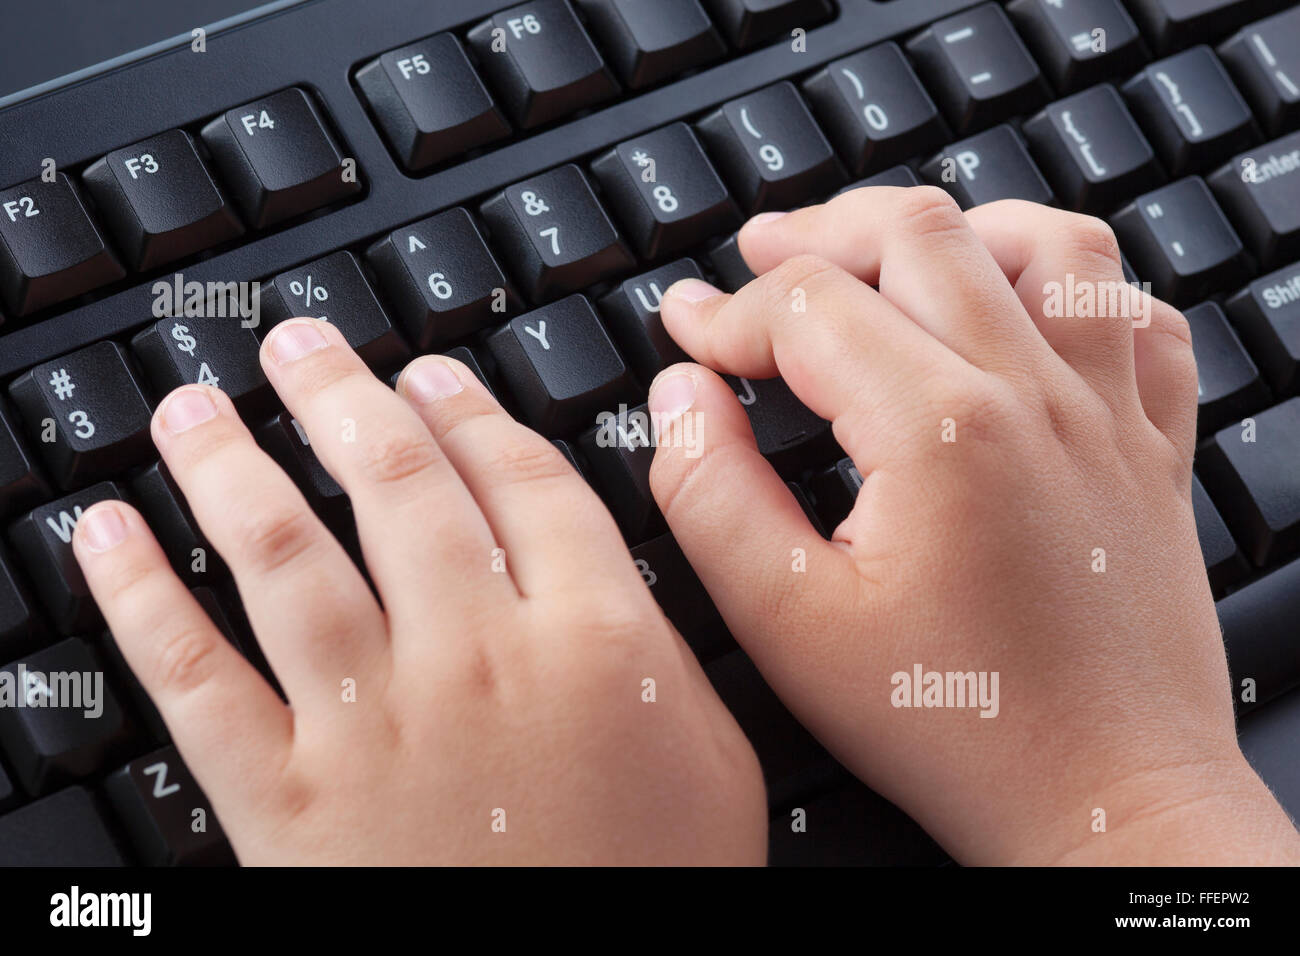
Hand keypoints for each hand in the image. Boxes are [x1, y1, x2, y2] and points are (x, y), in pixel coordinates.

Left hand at [73, 319, 766, 864]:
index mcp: (592, 638)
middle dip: (340, 397)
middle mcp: (475, 657)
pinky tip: (112, 536)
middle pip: (396, 485)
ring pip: (285, 553)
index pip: (522, 482)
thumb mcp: (710, 755)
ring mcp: (374, 724)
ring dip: (232, 464)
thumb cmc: (652, 890)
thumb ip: (656, 645)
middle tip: (298, 347)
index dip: (469, 413)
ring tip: (197, 407)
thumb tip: (599, 565)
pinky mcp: (288, 801)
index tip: (429, 376)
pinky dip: (141, 598)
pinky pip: (197, 678)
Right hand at [646, 188, 1299, 864]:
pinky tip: (1025, 312)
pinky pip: (1139, 321)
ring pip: (1048, 244)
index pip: (810, 307)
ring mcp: (1108, 415)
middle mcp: (1034, 397)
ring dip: (954, 229)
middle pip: (920, 233)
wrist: (1102, 798)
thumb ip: (711, 494)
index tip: (688, 329)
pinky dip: (1078, 289)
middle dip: (820, 231)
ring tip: (889, 252)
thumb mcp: (787, 623)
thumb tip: (681, 397)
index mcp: (939, 430)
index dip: (728, 309)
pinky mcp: (1152, 449)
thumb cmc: (955, 726)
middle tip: (760, 254)